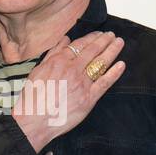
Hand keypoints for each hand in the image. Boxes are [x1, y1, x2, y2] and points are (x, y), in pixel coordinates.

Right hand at [12, 32, 124, 152]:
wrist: (34, 120)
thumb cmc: (33, 97)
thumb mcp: (38, 70)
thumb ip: (53, 53)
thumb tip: (65, 40)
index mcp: (60, 61)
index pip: (80, 45)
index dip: (92, 37)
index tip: (99, 34)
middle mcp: (73, 69)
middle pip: (93, 51)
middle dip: (104, 40)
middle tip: (112, 35)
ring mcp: (82, 83)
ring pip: (100, 63)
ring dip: (112, 51)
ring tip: (119, 43)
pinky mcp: (89, 98)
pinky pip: (104, 82)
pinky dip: (114, 73)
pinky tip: (121, 65)